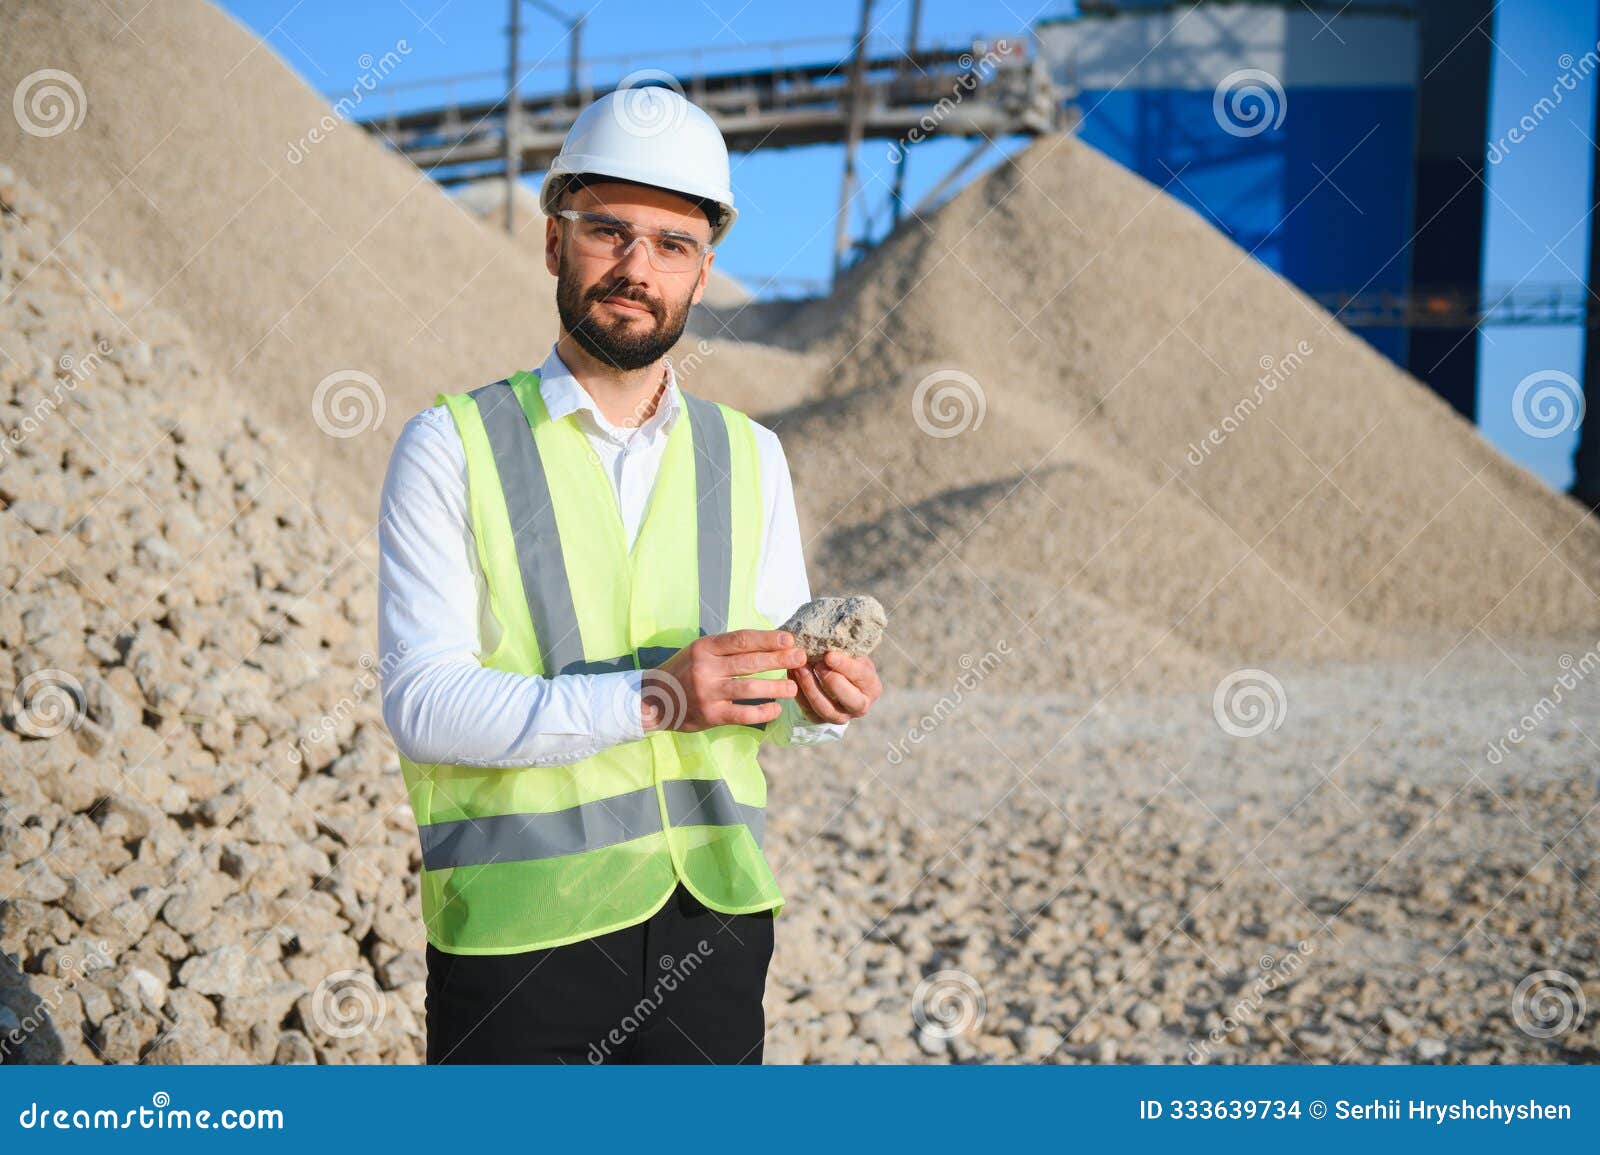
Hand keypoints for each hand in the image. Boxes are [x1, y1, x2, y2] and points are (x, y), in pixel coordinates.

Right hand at [641, 629, 804, 731]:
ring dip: (775, 687)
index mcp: (704, 648)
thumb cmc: (684, 670)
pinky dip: (762, 712)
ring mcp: (708, 693)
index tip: (788, 639)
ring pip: (748, 689)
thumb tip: (768, 642)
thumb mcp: (700, 651)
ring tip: (793, 687)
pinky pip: (742, 714)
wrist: (654, 700)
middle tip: (800, 658)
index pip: (740, 640)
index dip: (766, 639)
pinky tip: (776, 709)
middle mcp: (705, 669)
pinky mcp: (710, 715)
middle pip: (748, 663)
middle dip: (778, 659)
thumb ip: (727, 648)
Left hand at [793, 650, 880, 724]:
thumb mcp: (851, 652)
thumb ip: (845, 648)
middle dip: (832, 682)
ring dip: (811, 688)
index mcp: (872, 687)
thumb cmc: (845, 659)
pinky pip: (808, 710)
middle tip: (817, 664)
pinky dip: (799, 692)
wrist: (834, 675)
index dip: (845, 666)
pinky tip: (792, 674)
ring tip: (800, 668)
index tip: (829, 655)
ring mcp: (840, 716)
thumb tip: (831, 636)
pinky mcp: (820, 720)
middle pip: (850, 700)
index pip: (861, 677)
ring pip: (826, 709)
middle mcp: (860, 706)